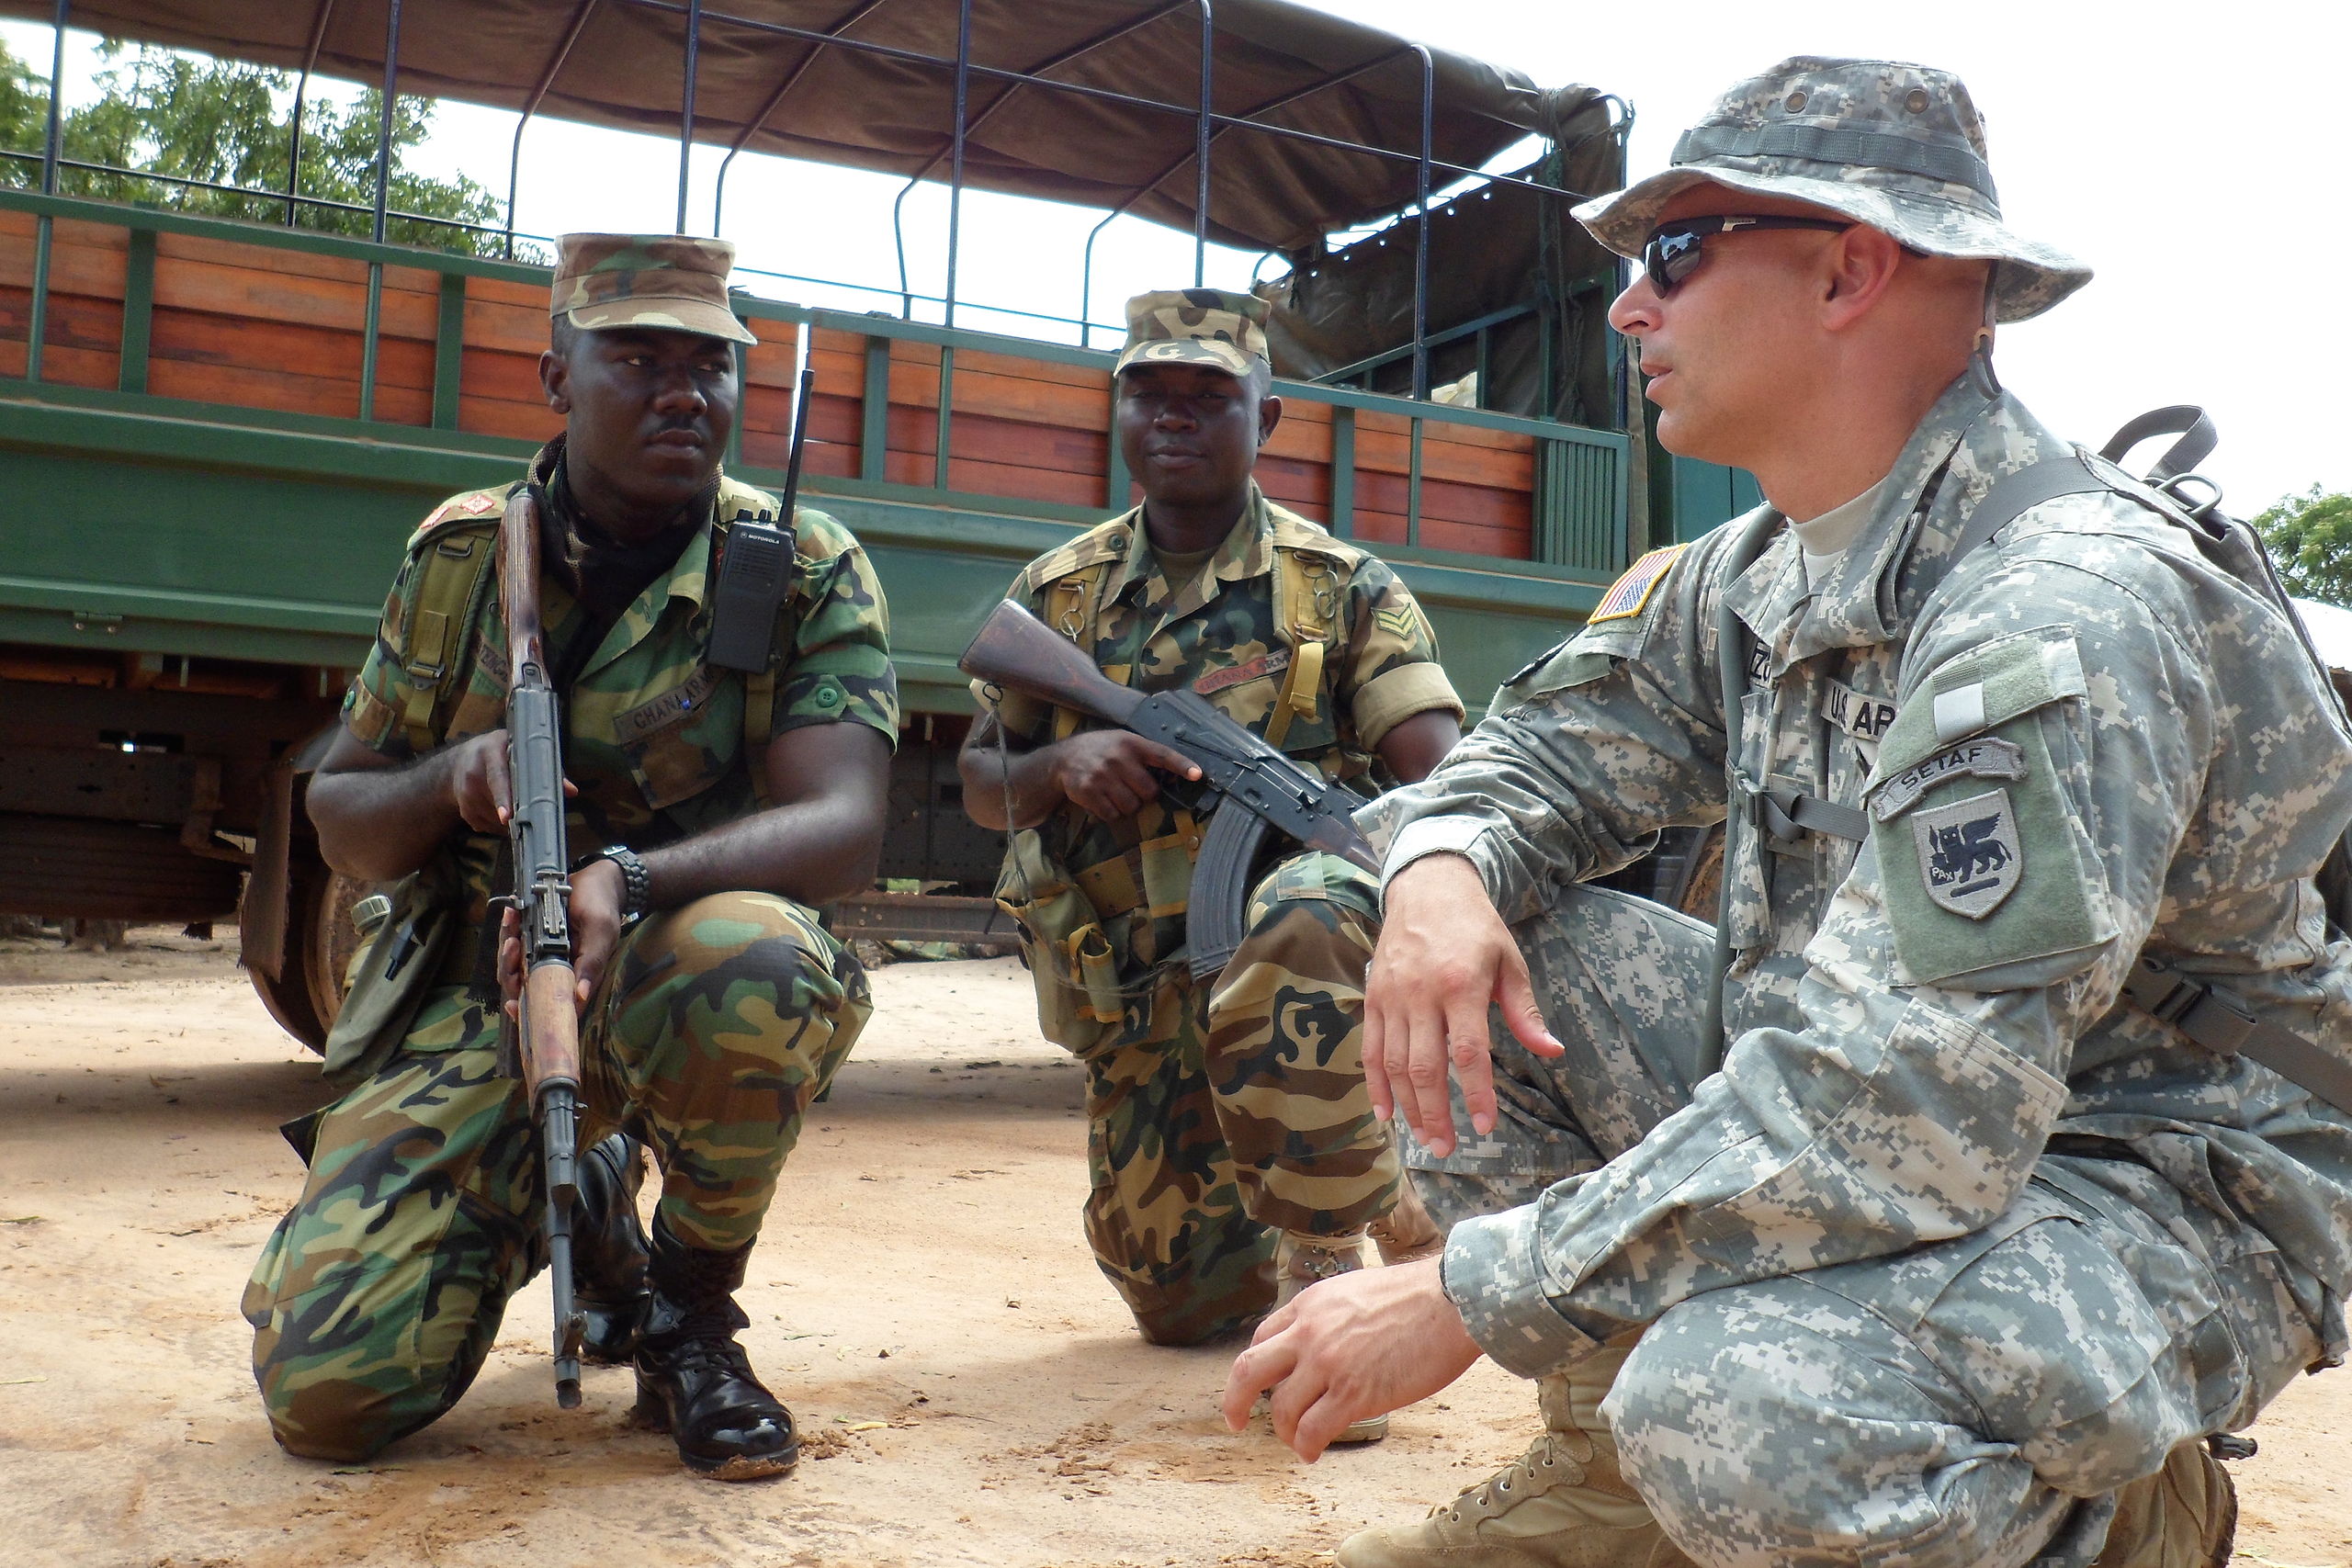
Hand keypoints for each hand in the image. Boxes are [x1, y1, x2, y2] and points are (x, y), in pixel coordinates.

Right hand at [446, 730, 577, 835]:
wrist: (460, 762)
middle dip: (518, 813)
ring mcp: (465, 796)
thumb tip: (570, 790)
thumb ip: (546, 768)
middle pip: (498, 803)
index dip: (503, 798)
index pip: (496, 778)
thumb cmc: (499, 753)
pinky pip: (489, 827)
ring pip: (495, 820)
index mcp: (490, 754)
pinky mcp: (465, 812)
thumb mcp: (519, 750)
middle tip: (533, 816)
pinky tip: (503, 811)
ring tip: (516, 806)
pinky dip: (501, 825)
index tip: (507, 816)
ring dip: (511, 821)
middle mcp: (473, 775)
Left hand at [500, 856, 625, 1021]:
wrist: (597, 879)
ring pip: (513, 965)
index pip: (553, 1003)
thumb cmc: (602, 906)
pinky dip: (508, 929)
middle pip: (523, 986)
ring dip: (506, 947)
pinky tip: (512, 913)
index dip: (531, 1009)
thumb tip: (581, 996)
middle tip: (513, 944)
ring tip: (512, 922)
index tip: (514, 1005)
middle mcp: (556, 969)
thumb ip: (592, 962)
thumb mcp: (601, 932)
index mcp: (575, 975)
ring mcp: (543, 955)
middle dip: (510, 969)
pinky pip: (513, 942)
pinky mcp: (534, 939)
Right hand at [1045, 730, 1201, 820]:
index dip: (1182, 765)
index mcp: (1132, 744)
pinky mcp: (1089, 792)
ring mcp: (1102, 776)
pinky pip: (1112, 815)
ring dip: (1127, 806)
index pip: (1162, 755)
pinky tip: (1103, 799)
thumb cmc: (1102, 750)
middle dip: (1144, 795)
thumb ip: (1145, 755)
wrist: (1064, 758)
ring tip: (1115, 793)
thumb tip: (1176, 776)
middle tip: (1132, 788)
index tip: (1197, 775)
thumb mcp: (1123, 742)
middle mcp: (1118, 758)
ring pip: (1132, 807)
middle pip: (1149, 792)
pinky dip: (1111, 813)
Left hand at [1221, 1257, 1482, 1460]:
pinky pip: (1313, 1430)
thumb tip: (1327, 1340)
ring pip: (1283, 1409)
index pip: (1263, 1338)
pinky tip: (1312, 1453)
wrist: (1451, 1302)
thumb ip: (1331, 1315)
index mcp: (1309, 1304)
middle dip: (1235, 1401)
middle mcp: (1309, 1333)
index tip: (1261, 1385)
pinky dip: (1307, 1447)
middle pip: (1249, 1371)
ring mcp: (1328, 1365)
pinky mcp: (1354, 1394)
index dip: (1259, 1366)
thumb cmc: (1418, 1295)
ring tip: (1298, 1442)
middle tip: (1235, 1421)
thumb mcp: (1356, 1289)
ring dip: (1286, 1432)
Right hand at [1363, 854, 1561, 1156]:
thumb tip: (1551, 1051)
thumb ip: (1524, 1012)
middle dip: (1435, 1113)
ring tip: (1423, 1138)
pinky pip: (1371, 1049)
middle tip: (1446, 1148)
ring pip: (1395, 1063)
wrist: (1427, 888)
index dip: (1475, 1092)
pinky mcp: (1374, 998)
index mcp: (1460, 984)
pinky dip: (1375, 1084)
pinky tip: (1385, 1113)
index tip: (1484, 1125)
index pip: (1467, 1052)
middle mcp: (1421, 994)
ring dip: (1407, 1107)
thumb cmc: (1475, 927)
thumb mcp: (1508, 962)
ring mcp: (1392, 997)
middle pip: (1425, 1066)